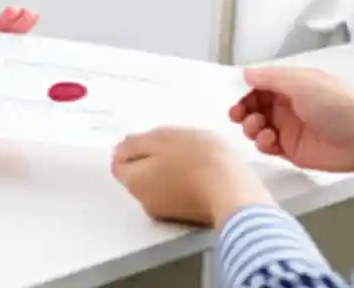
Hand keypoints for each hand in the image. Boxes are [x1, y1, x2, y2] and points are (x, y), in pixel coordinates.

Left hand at [112, 128, 271, 226]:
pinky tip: (203, 171)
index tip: (154, 139)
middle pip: (140, 173)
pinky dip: (185, 181)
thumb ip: (136, 142)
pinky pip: (177, 192)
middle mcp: (145, 201)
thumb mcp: (162, 138)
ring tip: (195, 156)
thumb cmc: (199, 160)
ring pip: (160, 182)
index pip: (119, 162)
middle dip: (153, 157)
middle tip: (177, 144)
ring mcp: (166, 211)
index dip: (134, 146)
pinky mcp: (188, 215)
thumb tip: (122, 147)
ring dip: (171, 168)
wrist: (234, 191)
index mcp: (134, 181)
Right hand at [231, 66, 353, 173]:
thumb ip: (270, 78)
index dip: (245, 90)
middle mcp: (288, 105)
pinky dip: (262, 143)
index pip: (260, 84)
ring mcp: (289, 128)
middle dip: (243, 109)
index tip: (234, 96)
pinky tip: (269, 140)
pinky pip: (267, 146)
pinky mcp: (291, 150)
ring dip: (251, 126)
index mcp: (292, 84)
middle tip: (237, 115)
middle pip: (254, 105)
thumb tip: (246, 73)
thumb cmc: (337, 105)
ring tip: (259, 127)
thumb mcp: (302, 82)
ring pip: (256, 126)